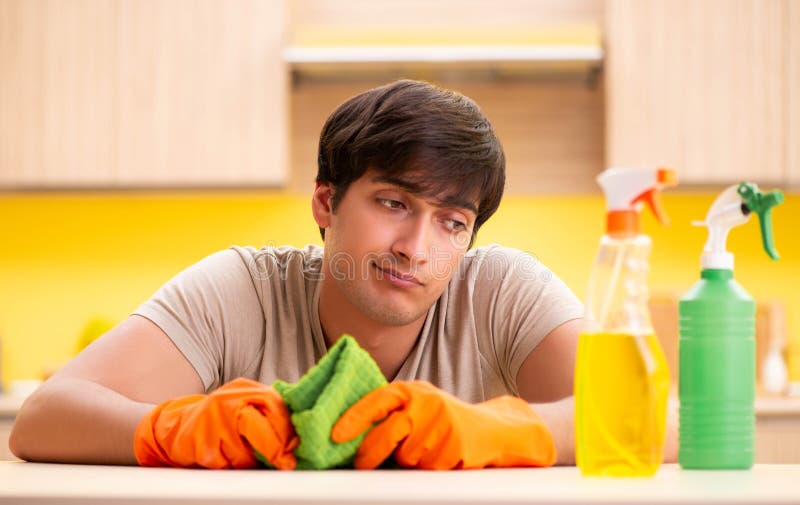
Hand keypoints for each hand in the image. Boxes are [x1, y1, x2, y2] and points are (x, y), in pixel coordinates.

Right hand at [134, 377, 297, 468]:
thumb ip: (270, 416)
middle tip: (285, 463)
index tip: (295, 449)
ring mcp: (212, 422)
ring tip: (239, 452)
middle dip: (276, 450)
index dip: (288, 432)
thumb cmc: (222, 419)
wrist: (179, 425)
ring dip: (247, 461)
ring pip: (244, 454)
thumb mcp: (247, 406)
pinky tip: (222, 454)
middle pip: (260, 430)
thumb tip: (295, 441)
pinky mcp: (200, 443)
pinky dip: (228, 465)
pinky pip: (226, 465)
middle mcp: (228, 401)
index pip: (275, 408)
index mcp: (246, 388)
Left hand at [332, 381, 555, 469]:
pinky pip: (427, 468)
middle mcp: (426, 403)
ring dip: (410, 461)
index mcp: (412, 391)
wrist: (492, 430)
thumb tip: (350, 437)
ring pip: (407, 456)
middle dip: (370, 453)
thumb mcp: (418, 406)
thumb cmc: (443, 421)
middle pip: (388, 433)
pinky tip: (442, 456)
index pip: (377, 400)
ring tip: (426, 449)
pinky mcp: (454, 445)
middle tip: (362, 463)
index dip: (354, 418)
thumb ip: (391, 413)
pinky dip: (429, 468)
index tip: (335, 434)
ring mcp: (442, 424)